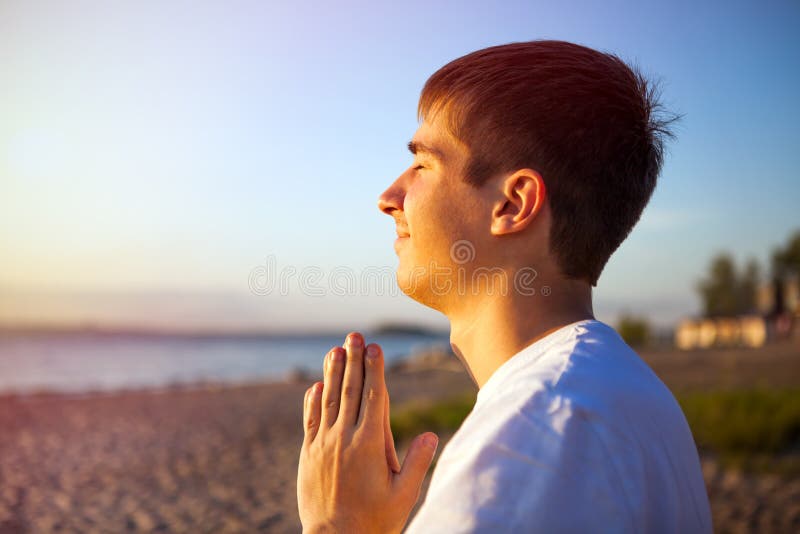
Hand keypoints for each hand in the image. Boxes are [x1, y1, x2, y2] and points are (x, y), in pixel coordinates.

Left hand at [297, 332, 438, 532]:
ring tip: (336, 349)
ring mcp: (323, 445)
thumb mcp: (403, 496)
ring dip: (333, 372)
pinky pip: (311, 421)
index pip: (373, 397)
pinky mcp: (309, 455)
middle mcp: (344, 439)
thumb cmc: (375, 522)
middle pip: (350, 390)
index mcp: (370, 445)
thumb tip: (431, 435)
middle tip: (354, 335)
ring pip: (329, 400)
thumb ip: (417, 463)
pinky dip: (313, 400)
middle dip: (354, 360)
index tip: (375, 347)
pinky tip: (316, 384)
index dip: (374, 370)